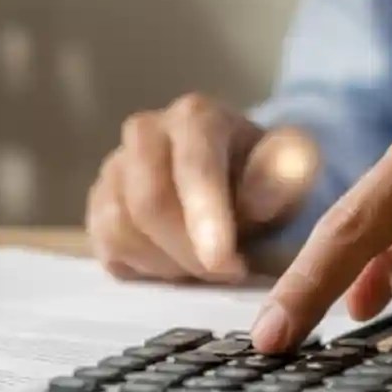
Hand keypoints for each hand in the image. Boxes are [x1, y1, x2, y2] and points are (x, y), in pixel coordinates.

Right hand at [87, 93, 318, 282]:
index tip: (224, 262)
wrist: (237, 179)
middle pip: (148, 202)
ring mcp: (115, 167)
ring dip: (167, 262)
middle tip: (227, 274)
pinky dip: (143, 267)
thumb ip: (281, 179)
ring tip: (204, 266)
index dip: (206, 216)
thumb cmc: (265, 176)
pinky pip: (107, 246)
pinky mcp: (99, 203)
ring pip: (121, 228)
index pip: (193, 166)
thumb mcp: (292, 173)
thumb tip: (256, 198)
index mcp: (196, 117)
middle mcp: (145, 132)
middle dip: (188, 251)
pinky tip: (175, 263)